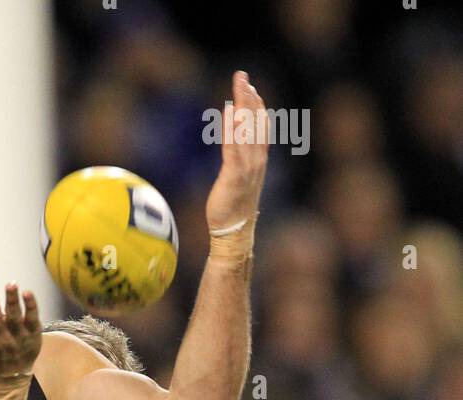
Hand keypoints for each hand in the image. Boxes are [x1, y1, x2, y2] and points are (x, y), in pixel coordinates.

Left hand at [206, 71, 267, 237]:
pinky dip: (232, 129)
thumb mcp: (239, 178)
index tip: (250, 87)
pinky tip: (229, 112)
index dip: (256, 105)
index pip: (260, 126)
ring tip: (239, 87)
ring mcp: (247, 168)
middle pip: (255, 123)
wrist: (234, 233)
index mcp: (259, 160)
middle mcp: (257, 160)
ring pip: (247, 131)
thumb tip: (235, 144)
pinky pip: (234, 148)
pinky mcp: (235, 176)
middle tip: (242, 77)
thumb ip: (239, 158)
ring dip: (243, 107)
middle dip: (249, 98)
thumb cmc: (233, 207)